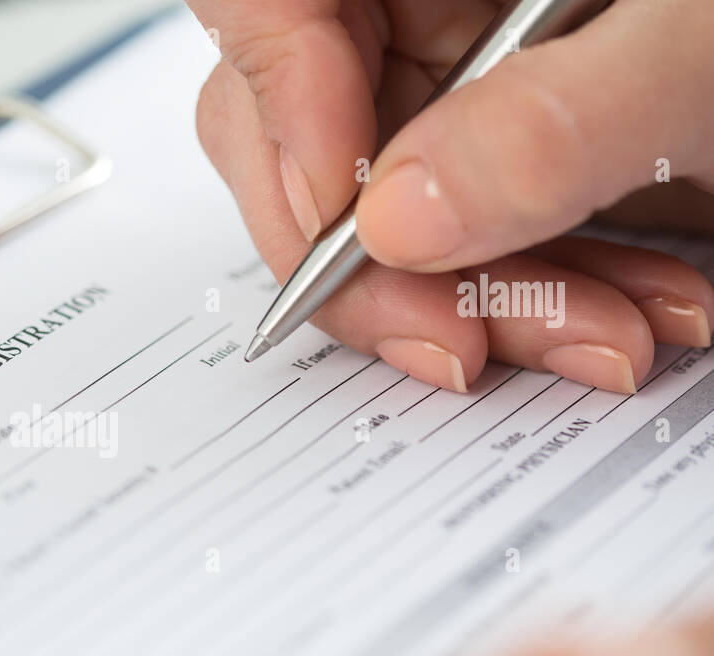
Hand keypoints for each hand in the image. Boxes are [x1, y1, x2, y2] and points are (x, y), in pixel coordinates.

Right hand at [188, 0, 713, 394]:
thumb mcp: (708, 39)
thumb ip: (558, 120)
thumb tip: (401, 221)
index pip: (269, 1)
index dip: (280, 110)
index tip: (346, 223)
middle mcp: (425, 1)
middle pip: (307, 132)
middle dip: (388, 264)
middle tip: (461, 338)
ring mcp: (459, 75)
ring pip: (383, 215)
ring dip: (488, 301)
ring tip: (607, 335)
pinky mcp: (504, 147)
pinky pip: (460, 245)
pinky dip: (535, 298)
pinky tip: (622, 315)